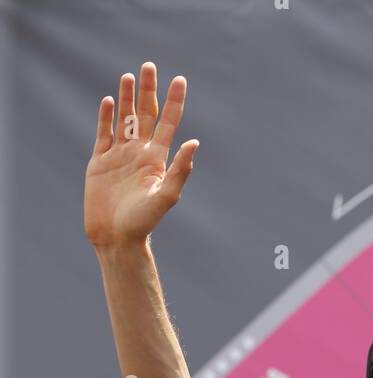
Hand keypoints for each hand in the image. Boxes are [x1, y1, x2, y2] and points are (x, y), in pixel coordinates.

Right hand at [84, 61, 197, 247]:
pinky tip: (108, 101)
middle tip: (149, 66)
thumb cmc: (143, 222)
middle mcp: (139, 153)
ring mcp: (119, 156)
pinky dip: (106, 117)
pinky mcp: (100, 163)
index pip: (168, 123)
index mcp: (156, 158)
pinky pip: (103, 134)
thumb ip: (179, 170)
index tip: (180, 79)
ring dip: (126, 98)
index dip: (174, 101)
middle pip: (145, 114)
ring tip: (129, 76)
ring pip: (124, 120)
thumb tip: (194, 142)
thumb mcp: (165, 196)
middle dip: (148, 91)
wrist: (116, 238)